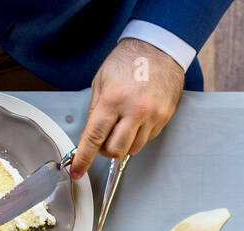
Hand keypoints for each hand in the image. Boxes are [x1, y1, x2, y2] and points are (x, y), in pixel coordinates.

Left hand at [70, 38, 183, 178]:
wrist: (160, 46)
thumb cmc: (128, 60)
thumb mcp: (101, 82)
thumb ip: (94, 112)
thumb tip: (88, 138)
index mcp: (114, 100)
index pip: (94, 138)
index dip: (84, 158)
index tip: (77, 171)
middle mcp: (135, 110)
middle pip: (116, 150)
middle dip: (105, 150)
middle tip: (103, 138)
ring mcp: (153, 114)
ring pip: (133, 148)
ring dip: (122, 144)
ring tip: (121, 124)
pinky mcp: (165, 116)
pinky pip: (147, 138)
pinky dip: (137, 135)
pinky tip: (136, 119)